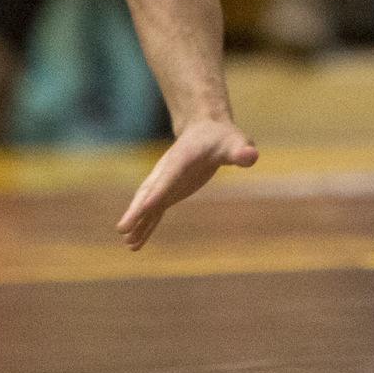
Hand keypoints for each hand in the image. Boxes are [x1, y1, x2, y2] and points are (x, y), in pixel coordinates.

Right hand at [116, 119, 258, 250]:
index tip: (143, 208)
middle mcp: (167, 172)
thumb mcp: (236, 142)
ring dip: (137, 222)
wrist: (206, 129)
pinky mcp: (168, 192)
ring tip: (128, 243)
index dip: (157, 192)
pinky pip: (154, 211)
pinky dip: (145, 225)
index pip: (168, 177)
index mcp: (182, 159)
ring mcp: (165, 183)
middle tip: (122, 228)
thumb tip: (251, 156)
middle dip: (136, 210)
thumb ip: (241, 150)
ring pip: (147, 203)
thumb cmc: (222, 137)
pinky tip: (136, 243)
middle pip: (149, 192)